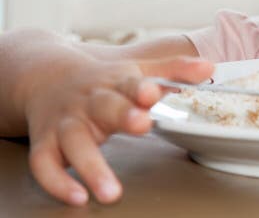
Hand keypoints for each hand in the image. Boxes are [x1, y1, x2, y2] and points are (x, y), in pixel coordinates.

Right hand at [24, 55, 212, 204]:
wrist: (47, 78)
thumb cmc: (103, 81)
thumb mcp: (138, 71)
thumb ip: (174, 71)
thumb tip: (208, 67)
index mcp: (115, 82)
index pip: (130, 82)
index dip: (141, 87)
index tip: (152, 92)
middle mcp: (89, 101)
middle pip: (104, 106)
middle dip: (122, 114)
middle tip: (142, 124)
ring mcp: (66, 123)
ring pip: (74, 142)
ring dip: (91, 166)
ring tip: (111, 192)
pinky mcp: (45, 143)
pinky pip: (44, 164)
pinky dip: (58, 182)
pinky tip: (78, 197)